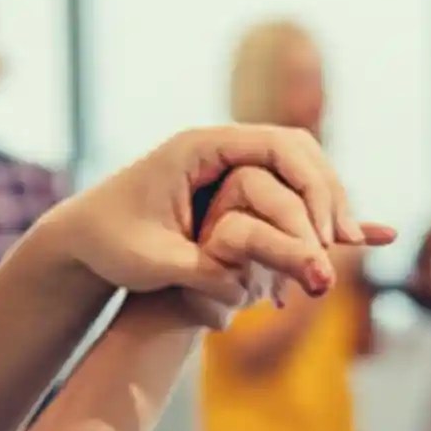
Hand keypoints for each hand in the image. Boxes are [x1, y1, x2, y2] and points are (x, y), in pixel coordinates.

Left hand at [46, 125, 394, 315]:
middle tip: (348, 239)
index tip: (328, 231)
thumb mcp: (150, 262)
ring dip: (324, 201)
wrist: (81, 238)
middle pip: (298, 149)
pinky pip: (285, 184)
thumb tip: (244, 285)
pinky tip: (331, 238)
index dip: (313, 185)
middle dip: (328, 191)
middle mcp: (218, 146)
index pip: (278, 145)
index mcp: (198, 147)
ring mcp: (227, 161)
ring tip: (344, 245)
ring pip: (297, 166)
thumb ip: (197, 270)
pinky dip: (310, 208)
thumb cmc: (110, 245)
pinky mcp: (232, 182)